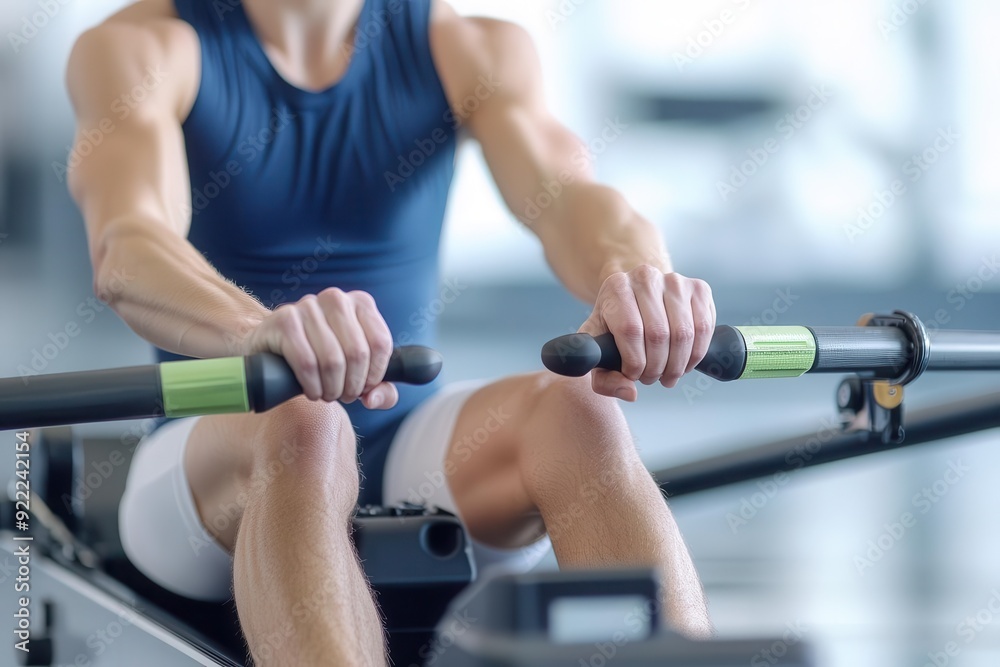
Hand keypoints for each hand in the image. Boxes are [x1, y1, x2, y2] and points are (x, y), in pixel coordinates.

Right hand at [243, 288, 397, 409]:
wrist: (272, 346)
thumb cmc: (321, 357)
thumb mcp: (357, 371)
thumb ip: (381, 389)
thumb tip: (374, 398)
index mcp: (361, 303)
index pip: (380, 343)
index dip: (374, 374)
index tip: (364, 388)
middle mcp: (336, 298)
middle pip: (357, 353)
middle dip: (352, 385)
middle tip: (342, 395)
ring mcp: (308, 306)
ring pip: (332, 360)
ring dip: (331, 388)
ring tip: (326, 394)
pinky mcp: (284, 320)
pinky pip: (307, 362)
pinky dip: (312, 385)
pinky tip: (311, 390)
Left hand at [579, 266, 715, 400]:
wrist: (637, 296)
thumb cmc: (615, 324)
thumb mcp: (600, 346)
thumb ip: (604, 376)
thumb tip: (630, 393)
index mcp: (616, 287)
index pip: (630, 330)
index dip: (635, 362)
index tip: (633, 375)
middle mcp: (646, 277)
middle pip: (659, 335)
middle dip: (657, 368)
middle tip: (651, 378)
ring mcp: (675, 280)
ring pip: (684, 334)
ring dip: (677, 365)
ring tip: (667, 375)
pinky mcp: (699, 288)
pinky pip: (704, 328)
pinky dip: (696, 354)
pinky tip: (684, 362)